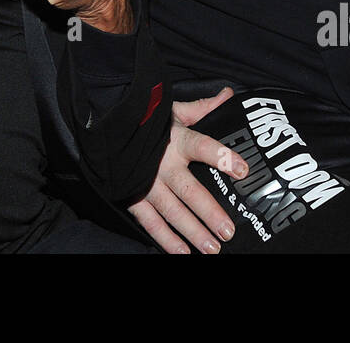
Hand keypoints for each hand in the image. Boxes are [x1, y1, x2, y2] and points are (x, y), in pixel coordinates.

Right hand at [128, 88, 247, 252]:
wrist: (107, 125)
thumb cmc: (146, 119)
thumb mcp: (174, 110)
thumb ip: (203, 108)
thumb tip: (228, 95)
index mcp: (176, 139)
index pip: (202, 146)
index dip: (222, 157)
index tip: (242, 170)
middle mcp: (162, 163)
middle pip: (190, 191)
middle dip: (210, 213)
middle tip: (228, 231)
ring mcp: (147, 183)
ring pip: (173, 212)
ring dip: (193, 232)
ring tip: (211, 248)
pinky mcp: (133, 196)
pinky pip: (150, 222)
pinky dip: (166, 239)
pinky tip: (182, 252)